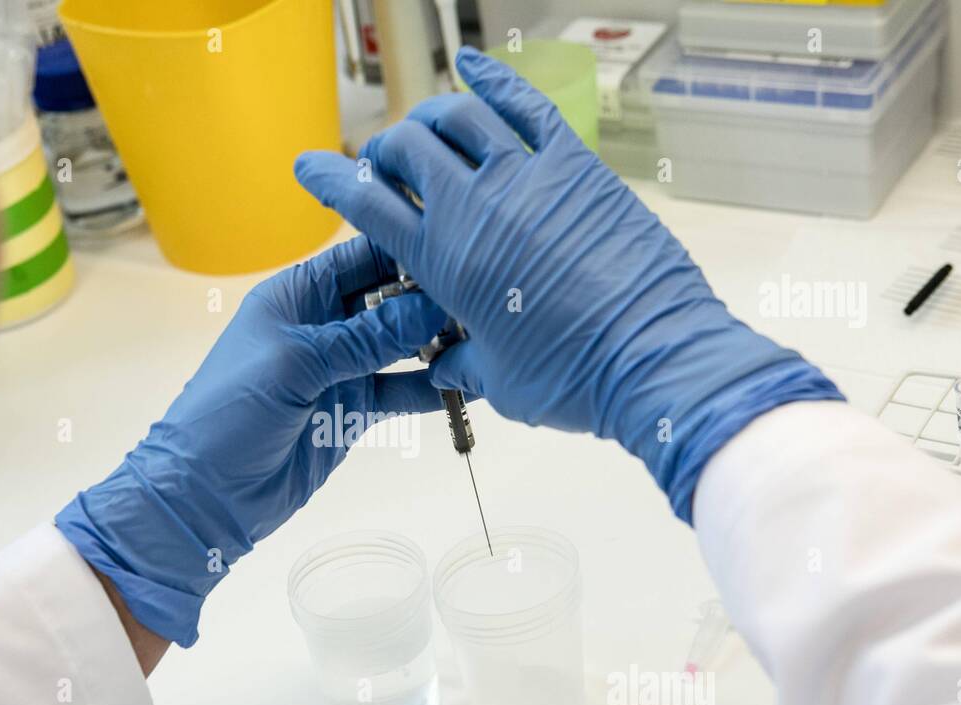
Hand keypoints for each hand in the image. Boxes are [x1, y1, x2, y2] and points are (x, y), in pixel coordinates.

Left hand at [56, 235, 448, 646]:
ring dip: (439, 341)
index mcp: (297, 295)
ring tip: (487, 337)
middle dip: (432, 296)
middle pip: (390, 297)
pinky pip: (403, 389)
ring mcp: (342, 368)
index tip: (457, 245)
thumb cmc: (230, 413)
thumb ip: (363, 338)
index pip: (361, 256)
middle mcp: (323, 324)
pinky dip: (433, 386)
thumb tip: (428, 308)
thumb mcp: (296, 365)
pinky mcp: (355, 409)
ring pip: (402, 344)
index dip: (405, 248)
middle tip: (484, 297)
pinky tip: (470, 381)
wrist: (205, 494)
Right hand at [294, 48, 841, 522]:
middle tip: (385, 166)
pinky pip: (528, 106)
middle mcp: (475, 206)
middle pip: (407, 149)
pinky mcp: (576, 166)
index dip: (330, 181)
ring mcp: (527, 176)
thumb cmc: (570, 379)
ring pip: (460, 116)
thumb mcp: (498, 382)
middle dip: (384, 151)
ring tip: (425, 126)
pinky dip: (496, 80)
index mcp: (444, 261)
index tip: (309, 168)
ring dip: (432, 115)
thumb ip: (464, 362)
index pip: (367, 204)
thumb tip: (448, 365)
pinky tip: (475, 66)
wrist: (651, 358)